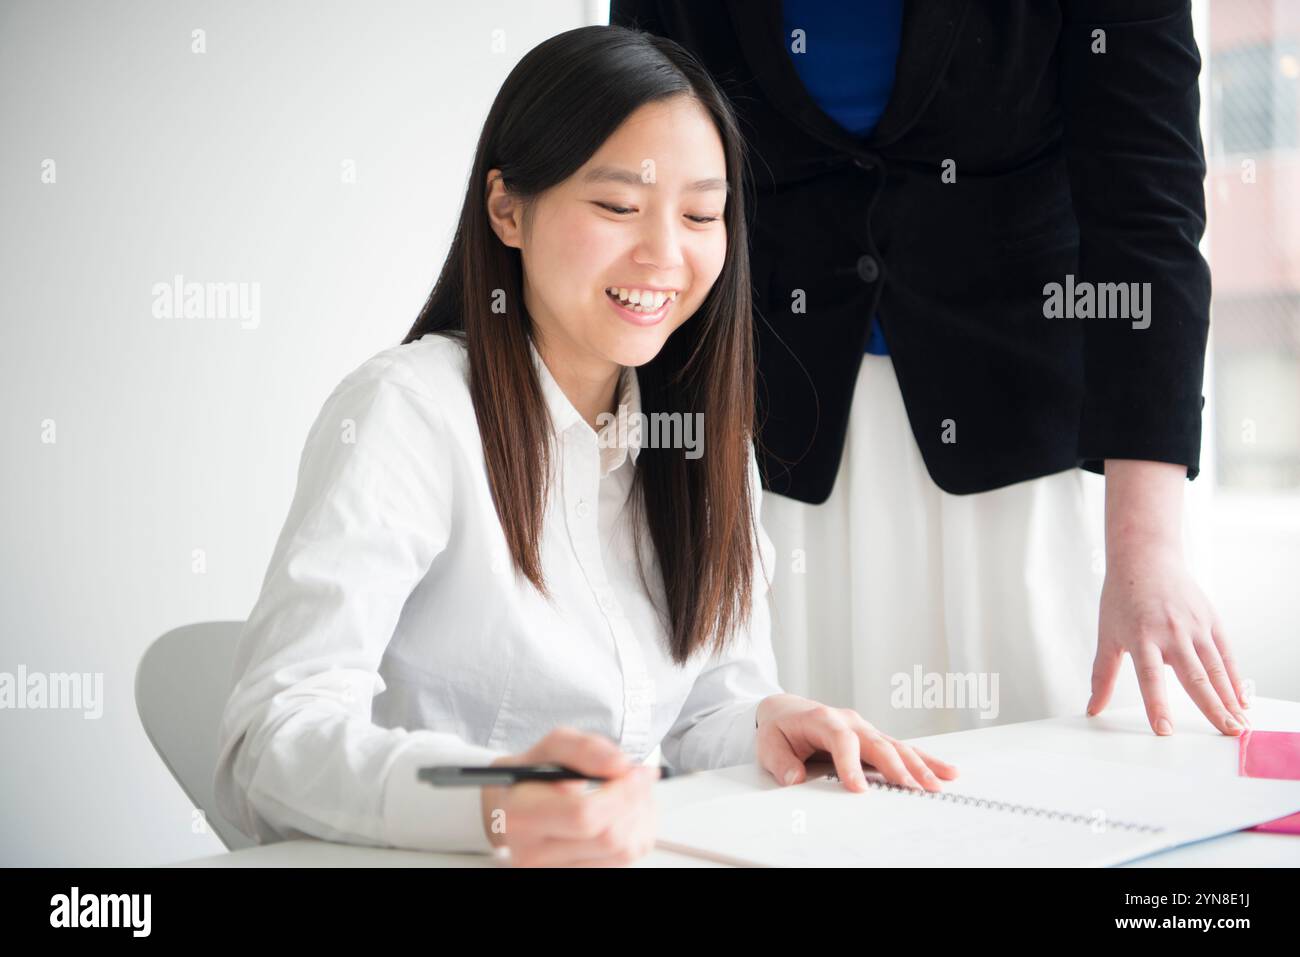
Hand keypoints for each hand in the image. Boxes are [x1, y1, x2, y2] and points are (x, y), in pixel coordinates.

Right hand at [479, 727, 657, 866]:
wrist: (518, 808)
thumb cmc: (537, 777)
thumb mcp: (553, 747)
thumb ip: (586, 749)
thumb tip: (620, 765)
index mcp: (521, 815)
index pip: (584, 815)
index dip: (620, 792)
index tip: (634, 771)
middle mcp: (532, 854)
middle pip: (609, 839)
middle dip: (634, 802)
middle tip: (638, 778)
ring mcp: (553, 872)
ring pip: (624, 853)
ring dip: (639, 818)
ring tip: (630, 794)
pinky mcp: (575, 878)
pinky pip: (624, 862)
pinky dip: (635, 834)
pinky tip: (623, 814)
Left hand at [755, 694, 958, 791]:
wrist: (786, 710)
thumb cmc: (780, 729)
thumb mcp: (769, 744)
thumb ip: (781, 761)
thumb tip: (794, 778)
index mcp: (823, 719)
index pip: (841, 740)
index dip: (851, 764)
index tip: (858, 789)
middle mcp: (849, 721)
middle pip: (877, 743)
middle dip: (896, 767)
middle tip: (913, 790)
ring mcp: (865, 729)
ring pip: (896, 746)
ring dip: (918, 765)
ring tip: (938, 784)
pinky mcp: (874, 739)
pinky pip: (902, 749)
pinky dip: (923, 760)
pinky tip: (945, 771)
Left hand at [1089, 459, 1249, 735]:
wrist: (1145, 559)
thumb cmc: (1122, 598)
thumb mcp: (1106, 635)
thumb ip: (1102, 676)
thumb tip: (1092, 709)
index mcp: (1141, 637)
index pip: (1149, 677)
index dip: (1156, 704)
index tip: (1165, 730)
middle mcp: (1170, 632)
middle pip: (1194, 676)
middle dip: (1212, 708)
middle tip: (1227, 733)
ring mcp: (1194, 625)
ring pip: (1215, 668)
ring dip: (1229, 698)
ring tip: (1239, 724)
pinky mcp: (1210, 620)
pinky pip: (1225, 654)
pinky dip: (1235, 678)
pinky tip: (1241, 699)